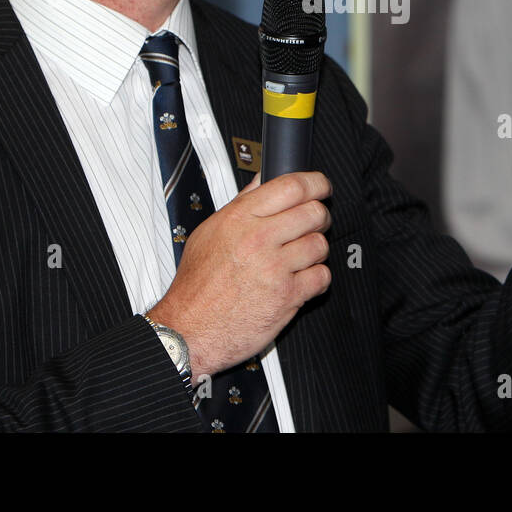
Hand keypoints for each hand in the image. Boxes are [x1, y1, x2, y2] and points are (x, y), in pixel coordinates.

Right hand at [146, 171, 332, 380]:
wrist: (190, 330)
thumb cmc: (197, 286)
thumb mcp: (209, 233)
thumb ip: (241, 204)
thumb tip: (262, 182)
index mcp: (240, 219)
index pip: (292, 186)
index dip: (315, 183)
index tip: (321, 186)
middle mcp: (259, 240)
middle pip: (313, 212)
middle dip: (320, 216)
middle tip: (315, 223)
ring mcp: (275, 269)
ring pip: (320, 244)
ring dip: (316, 250)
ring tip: (302, 256)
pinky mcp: (287, 296)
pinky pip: (322, 277)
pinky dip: (317, 278)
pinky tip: (303, 279)